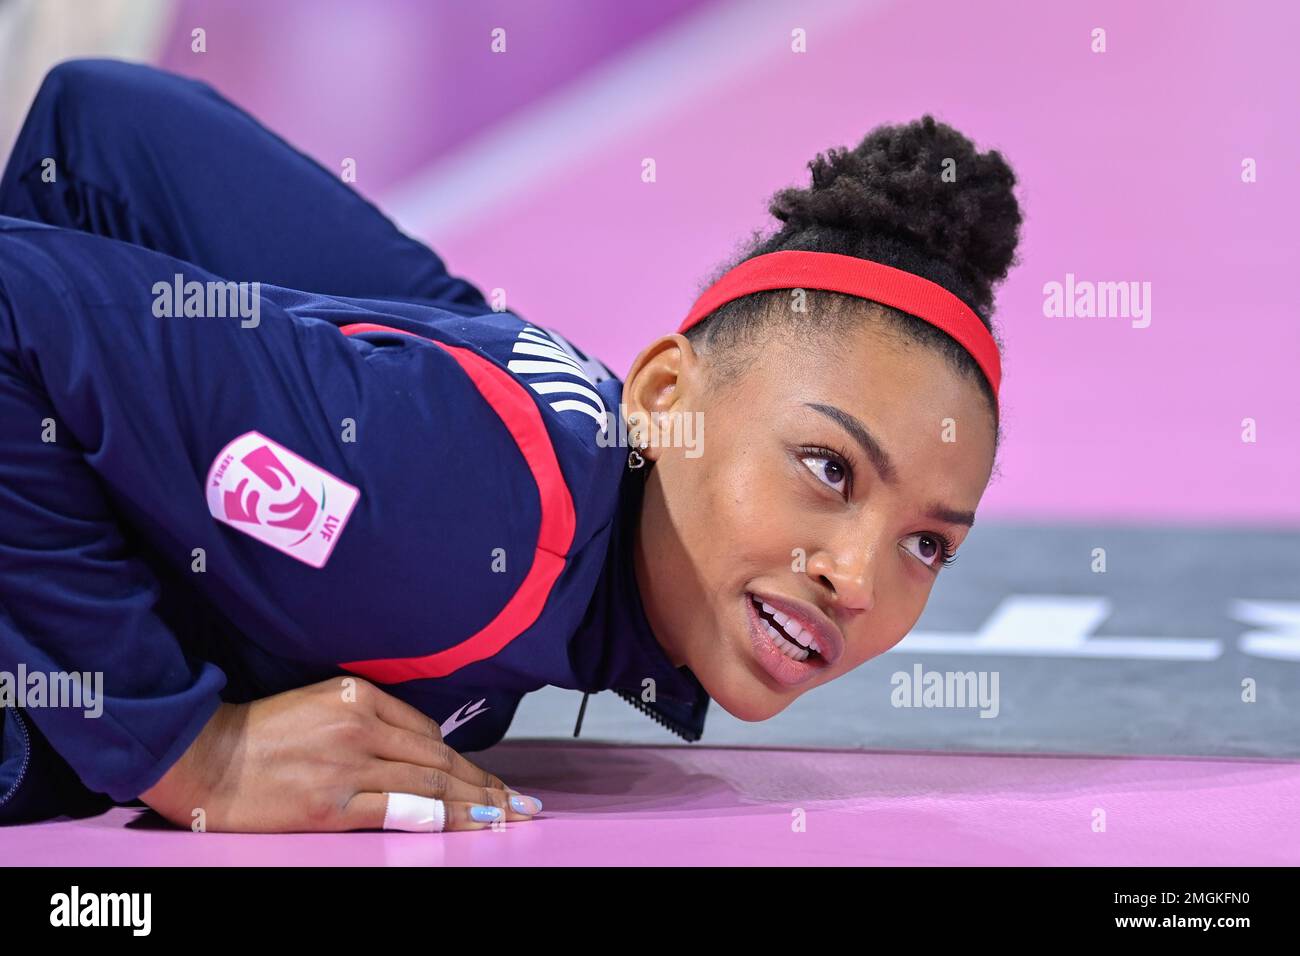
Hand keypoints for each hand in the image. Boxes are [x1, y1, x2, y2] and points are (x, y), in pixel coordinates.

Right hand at [140, 677, 541, 831]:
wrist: (204, 759)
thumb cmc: (259, 733)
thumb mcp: (319, 702)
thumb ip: (369, 716)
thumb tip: (420, 746)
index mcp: (359, 696)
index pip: (429, 733)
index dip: (466, 761)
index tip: (493, 779)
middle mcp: (361, 727)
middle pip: (439, 759)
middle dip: (486, 785)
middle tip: (520, 805)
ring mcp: (349, 766)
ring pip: (430, 785)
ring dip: (477, 804)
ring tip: (507, 818)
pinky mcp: (333, 805)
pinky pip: (401, 812)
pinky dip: (442, 819)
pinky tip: (469, 826)